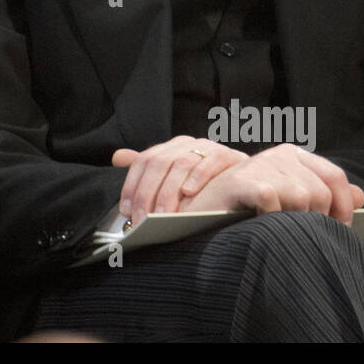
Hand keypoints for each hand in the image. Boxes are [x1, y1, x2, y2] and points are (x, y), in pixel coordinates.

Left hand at [112, 136, 248, 226]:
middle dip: (148, 194)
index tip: (126, 210)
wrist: (246, 176)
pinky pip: (210, 161)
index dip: (132, 186)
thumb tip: (117, 157)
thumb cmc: (204, 181)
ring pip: (181, 164)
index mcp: (170, 148)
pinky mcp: (227, 155)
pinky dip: (198, 176)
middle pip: (159, 164)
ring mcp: (207, 147)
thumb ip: (147, 168)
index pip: (144, 161)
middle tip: (144, 220)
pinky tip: (189, 192)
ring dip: (169, 192)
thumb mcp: (173, 175)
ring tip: (163, 216)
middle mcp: (186, 144)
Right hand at [179, 144, 363, 224]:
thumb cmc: (243, 208)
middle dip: (314, 219)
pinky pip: (275, 205)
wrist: (196, 211)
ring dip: (289, 221)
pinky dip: (269, 219)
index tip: (338, 230)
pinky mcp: (246, 181)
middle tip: (294, 233)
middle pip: (321, 193)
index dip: (341, 207)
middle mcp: (279, 155)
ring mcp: (262, 166)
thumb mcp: (287, 200)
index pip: (334, 177)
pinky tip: (255, 223)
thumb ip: (322, 194)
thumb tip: (360, 196)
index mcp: (292, 156)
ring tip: (269, 226)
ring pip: (302, 201)